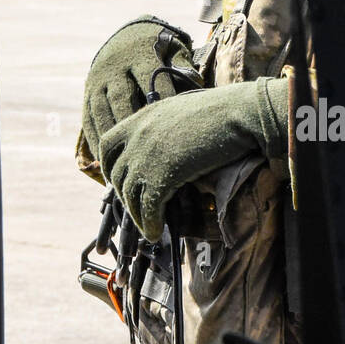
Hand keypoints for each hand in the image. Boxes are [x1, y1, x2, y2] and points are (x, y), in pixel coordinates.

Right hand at [80, 16, 198, 162]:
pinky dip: (94, 137)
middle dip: (132, 124)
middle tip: (146, 152)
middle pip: (122, 97)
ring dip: (111, 136)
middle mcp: (115, 66)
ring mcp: (98, 79)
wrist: (129, 33)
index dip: (163, 102)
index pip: (151, 79)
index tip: (173, 127)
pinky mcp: (88, 90)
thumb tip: (195, 85)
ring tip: (122, 161)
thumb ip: (183, 66)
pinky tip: (103, 158)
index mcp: (140, 54)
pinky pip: (88, 116)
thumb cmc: (160, 49)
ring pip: (101, 109)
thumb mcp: (174, 49)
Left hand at [98, 76, 289, 240]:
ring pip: (130, 195)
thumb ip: (162, 129)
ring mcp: (147, 155)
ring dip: (137, 216)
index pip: (107, 145)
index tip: (117, 180)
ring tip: (148, 229)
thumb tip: (162, 152)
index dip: (109, 165)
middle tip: (136, 209)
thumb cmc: (219, 111)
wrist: (237, 114)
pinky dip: (150, 223)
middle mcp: (138, 135)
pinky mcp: (162, 175)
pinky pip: (148, 207)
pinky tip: (156, 232)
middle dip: (124, 196)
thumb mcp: (179, 113)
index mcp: (141, 117)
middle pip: (118, 174)